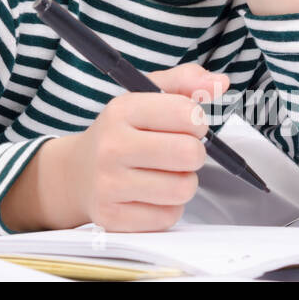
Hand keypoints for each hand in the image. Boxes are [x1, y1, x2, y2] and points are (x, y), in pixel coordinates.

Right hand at [62, 64, 230, 231]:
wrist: (77, 173)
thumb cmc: (121, 133)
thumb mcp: (144, 97)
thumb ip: (184, 82)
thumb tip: (222, 83)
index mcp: (121, 110)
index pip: (186, 113)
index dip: (196, 121)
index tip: (186, 125)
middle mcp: (111, 146)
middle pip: (189, 153)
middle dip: (193, 153)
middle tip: (179, 152)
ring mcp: (109, 184)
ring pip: (183, 188)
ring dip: (182, 182)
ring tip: (164, 174)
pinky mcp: (114, 217)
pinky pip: (169, 216)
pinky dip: (168, 207)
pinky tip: (151, 195)